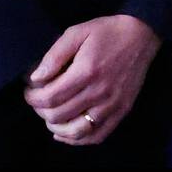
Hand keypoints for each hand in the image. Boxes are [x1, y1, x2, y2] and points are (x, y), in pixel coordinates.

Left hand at [22, 14, 161, 145]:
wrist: (142, 34)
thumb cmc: (107, 32)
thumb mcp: (78, 32)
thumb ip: (55, 56)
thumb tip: (35, 78)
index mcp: (86, 72)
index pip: (49, 98)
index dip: (32, 98)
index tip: (29, 90)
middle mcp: (100, 92)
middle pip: (59, 116)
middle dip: (40, 110)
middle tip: (38, 99)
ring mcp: (112, 105)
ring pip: (76, 132)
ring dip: (56, 127)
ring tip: (50, 116)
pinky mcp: (122, 110)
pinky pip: (97, 136)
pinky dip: (78, 140)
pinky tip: (66, 132)